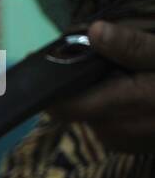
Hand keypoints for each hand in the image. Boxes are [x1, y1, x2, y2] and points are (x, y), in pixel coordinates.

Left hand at [50, 21, 154, 152]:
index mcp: (123, 106)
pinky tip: (136, 90)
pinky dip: (113, 105)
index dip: (50, 84)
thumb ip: (132, 46)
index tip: (41, 60)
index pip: (62, 106)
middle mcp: (116, 132)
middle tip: (102, 58)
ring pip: (90, 114)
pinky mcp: (132, 145)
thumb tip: (94, 31)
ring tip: (126, 73)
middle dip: (81, 83)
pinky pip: (108, 122)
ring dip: (99, 93)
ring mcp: (123, 142)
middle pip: (74, 107)